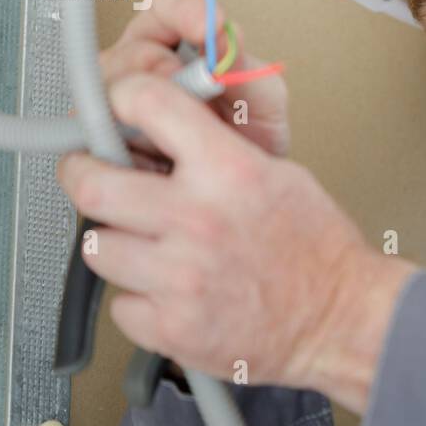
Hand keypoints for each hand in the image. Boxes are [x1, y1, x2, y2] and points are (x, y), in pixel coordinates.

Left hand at [56, 72, 415, 404]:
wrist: (341, 319)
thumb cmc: (317, 252)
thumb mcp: (280, 175)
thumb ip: (218, 150)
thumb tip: (164, 133)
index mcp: (229, 171)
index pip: (147, 104)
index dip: (123, 99)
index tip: (115, 108)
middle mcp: (197, 219)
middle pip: (91, 184)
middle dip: (84, 175)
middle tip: (90, 175)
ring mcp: (179, 276)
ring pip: (97, 247)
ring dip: (117, 244)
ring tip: (147, 246)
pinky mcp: (171, 326)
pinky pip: (120, 304)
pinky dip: (139, 299)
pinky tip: (169, 291)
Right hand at [100, 0, 289, 162]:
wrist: (241, 188)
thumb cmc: (247, 135)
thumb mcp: (262, 100)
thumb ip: (248, 68)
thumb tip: (228, 39)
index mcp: (171, 35)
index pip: (164, 2)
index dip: (183, 8)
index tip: (208, 26)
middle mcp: (135, 60)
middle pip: (133, 51)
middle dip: (168, 74)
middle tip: (198, 97)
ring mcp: (114, 99)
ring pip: (115, 94)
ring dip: (153, 114)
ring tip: (186, 131)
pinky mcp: (102, 139)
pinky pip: (103, 136)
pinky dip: (135, 145)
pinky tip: (162, 154)